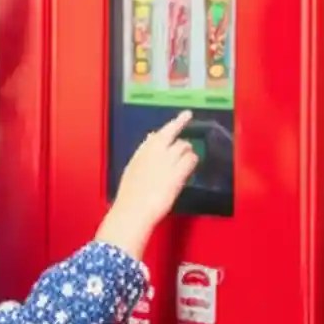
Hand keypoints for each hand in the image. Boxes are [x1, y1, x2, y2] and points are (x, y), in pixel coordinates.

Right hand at [95, 111, 198, 257]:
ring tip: (185, 164)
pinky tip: (190, 168)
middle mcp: (157, 151)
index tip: (187, 115)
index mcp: (144, 150)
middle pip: (177, 138)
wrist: (134, 209)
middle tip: (184, 152)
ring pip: (186, 148)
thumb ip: (144, 151)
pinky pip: (191, 160)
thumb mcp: (133, 167)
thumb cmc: (131, 193)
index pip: (163, 131)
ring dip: (188, 154)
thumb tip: (152, 136)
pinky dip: (192, 162)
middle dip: (182, 145)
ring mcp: (168, 161)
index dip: (178, 121)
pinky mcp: (177, 173)